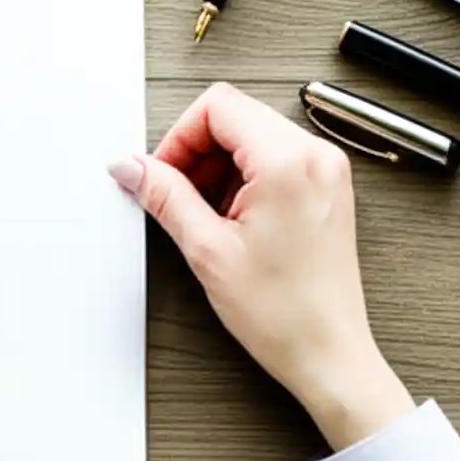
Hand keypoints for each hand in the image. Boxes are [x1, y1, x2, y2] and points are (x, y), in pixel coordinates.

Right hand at [108, 83, 413, 450]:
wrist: (329, 354)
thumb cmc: (285, 313)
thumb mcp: (207, 249)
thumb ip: (164, 195)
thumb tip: (130, 166)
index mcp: (289, 162)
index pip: (218, 106)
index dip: (178, 137)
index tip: (161, 173)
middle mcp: (315, 156)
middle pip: (234, 116)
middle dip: (195, 152)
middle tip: (176, 196)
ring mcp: (325, 170)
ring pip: (251, 135)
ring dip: (216, 167)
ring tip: (205, 216)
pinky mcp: (325, 187)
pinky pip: (272, 158)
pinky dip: (240, 178)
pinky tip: (228, 219)